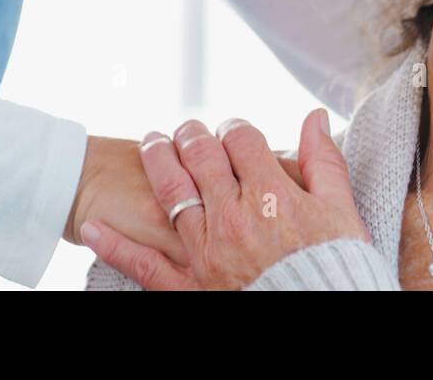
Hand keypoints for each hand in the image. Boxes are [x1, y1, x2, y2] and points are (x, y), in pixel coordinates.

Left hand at [81, 109, 367, 289]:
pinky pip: (144, 265)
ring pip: (171, 192)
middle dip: (192, 134)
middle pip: (201, 156)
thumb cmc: (336, 269)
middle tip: (187, 129)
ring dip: (157, 161)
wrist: (326, 314)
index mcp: (271, 194)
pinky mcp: (189, 288)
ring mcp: (206, 251)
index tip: (235, 130)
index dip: (236, 128)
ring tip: (150, 142)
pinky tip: (90, 228)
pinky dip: (114, 245)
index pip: (242, 140)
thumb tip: (315, 118)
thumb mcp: (342, 213)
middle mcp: (233, 216)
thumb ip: (325, 162)